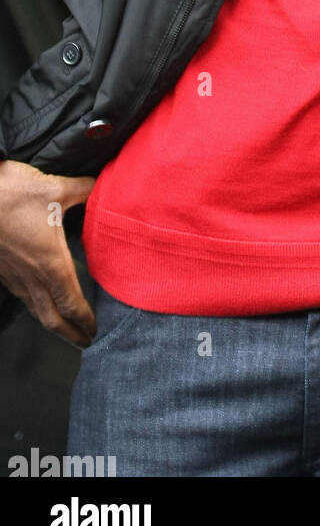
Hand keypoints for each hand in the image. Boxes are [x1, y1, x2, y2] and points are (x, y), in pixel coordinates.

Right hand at [0, 160, 95, 346]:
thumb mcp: (56, 189)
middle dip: (69, 333)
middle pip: (51, 318)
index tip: (94, 331)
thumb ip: (84, 189)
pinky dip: (36, 304)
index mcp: (50, 263)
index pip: (71, 303)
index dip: (84, 320)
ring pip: (35, 308)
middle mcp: (31, 276)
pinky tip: (41, 297)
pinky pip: (22, 295)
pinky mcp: (1, 270)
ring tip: (66, 324)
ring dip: (52, 320)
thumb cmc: (13, 194)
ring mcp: (13, 276)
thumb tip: (103, 185)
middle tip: (84, 340)